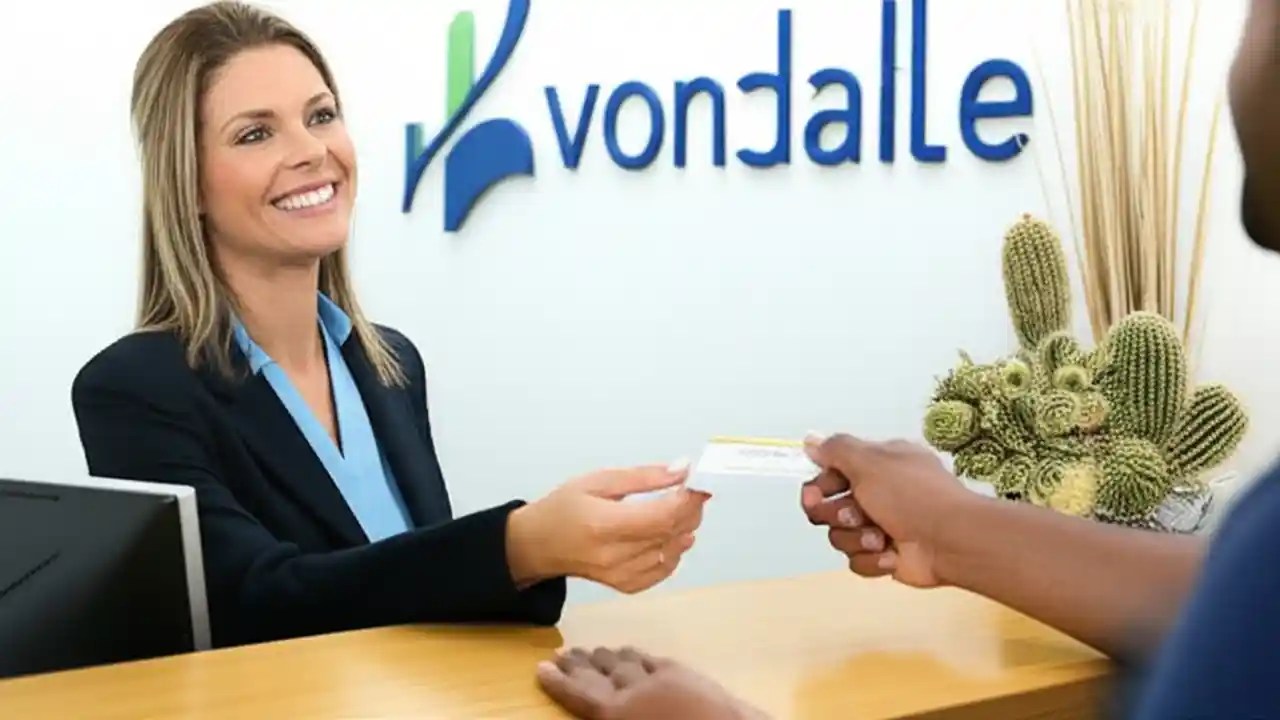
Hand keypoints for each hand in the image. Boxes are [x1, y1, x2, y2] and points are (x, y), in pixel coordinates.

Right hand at [508, 463, 708, 592]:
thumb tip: (682, 470)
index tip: (698, 484)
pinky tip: (670, 537)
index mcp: (603, 524)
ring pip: (671, 553)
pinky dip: (674, 552)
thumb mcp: (599, 481)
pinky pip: (662, 571)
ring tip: (680, 511)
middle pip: (670, 535)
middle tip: (692, 493)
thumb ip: (643, 477)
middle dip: (690, 512)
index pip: (661, 517)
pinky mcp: (624, 586)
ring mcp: (619, 575)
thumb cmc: (565, 507)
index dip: (687, 501)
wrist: (538, 545)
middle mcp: (613, 555)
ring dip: (684, 530)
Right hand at [536, 647, 767, 719]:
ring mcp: (660, 680)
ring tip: (596, 651)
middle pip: (600, 674)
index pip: (580, 696)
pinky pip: (654, 660)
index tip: (542, 666)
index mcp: (617, 717)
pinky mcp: (684, 675)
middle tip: (565, 652)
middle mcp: (633, 693)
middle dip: (580, 664)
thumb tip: (604, 709)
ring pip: (627, 663)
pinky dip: (640, 657)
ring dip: (610, 656)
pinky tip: (636, 654)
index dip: (559, 682)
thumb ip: (616, 716)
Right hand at [800, 433, 973, 587]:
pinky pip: (857, 561)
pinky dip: (872, 560)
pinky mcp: (885, 556)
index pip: (832, 473)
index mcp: (878, 465)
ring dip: (856, 538)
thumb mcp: (870, 461)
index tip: (814, 495)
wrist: (950, 542)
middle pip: (829, 507)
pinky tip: (890, 555)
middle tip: (854, 514)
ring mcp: (881, 526)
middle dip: (837, 514)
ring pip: (840, 536)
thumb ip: (836, 449)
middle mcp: (878, 494)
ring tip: (879, 537)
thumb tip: (812, 440)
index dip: (818, 486)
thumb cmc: (913, 496)